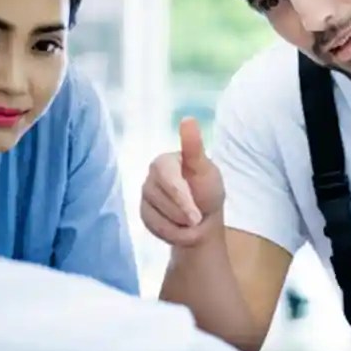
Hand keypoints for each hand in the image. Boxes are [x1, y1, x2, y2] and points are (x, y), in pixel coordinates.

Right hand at [140, 118, 225, 247]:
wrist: (203, 219)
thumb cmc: (206, 191)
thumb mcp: (205, 170)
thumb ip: (194, 148)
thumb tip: (188, 119)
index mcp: (164, 161)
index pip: (168, 181)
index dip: (182, 199)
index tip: (197, 215)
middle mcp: (151, 175)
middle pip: (163, 201)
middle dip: (184, 214)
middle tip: (198, 216)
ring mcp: (145, 194)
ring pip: (157, 216)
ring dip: (179, 224)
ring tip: (190, 219)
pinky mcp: (143, 212)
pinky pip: (153, 227)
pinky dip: (171, 232)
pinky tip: (179, 226)